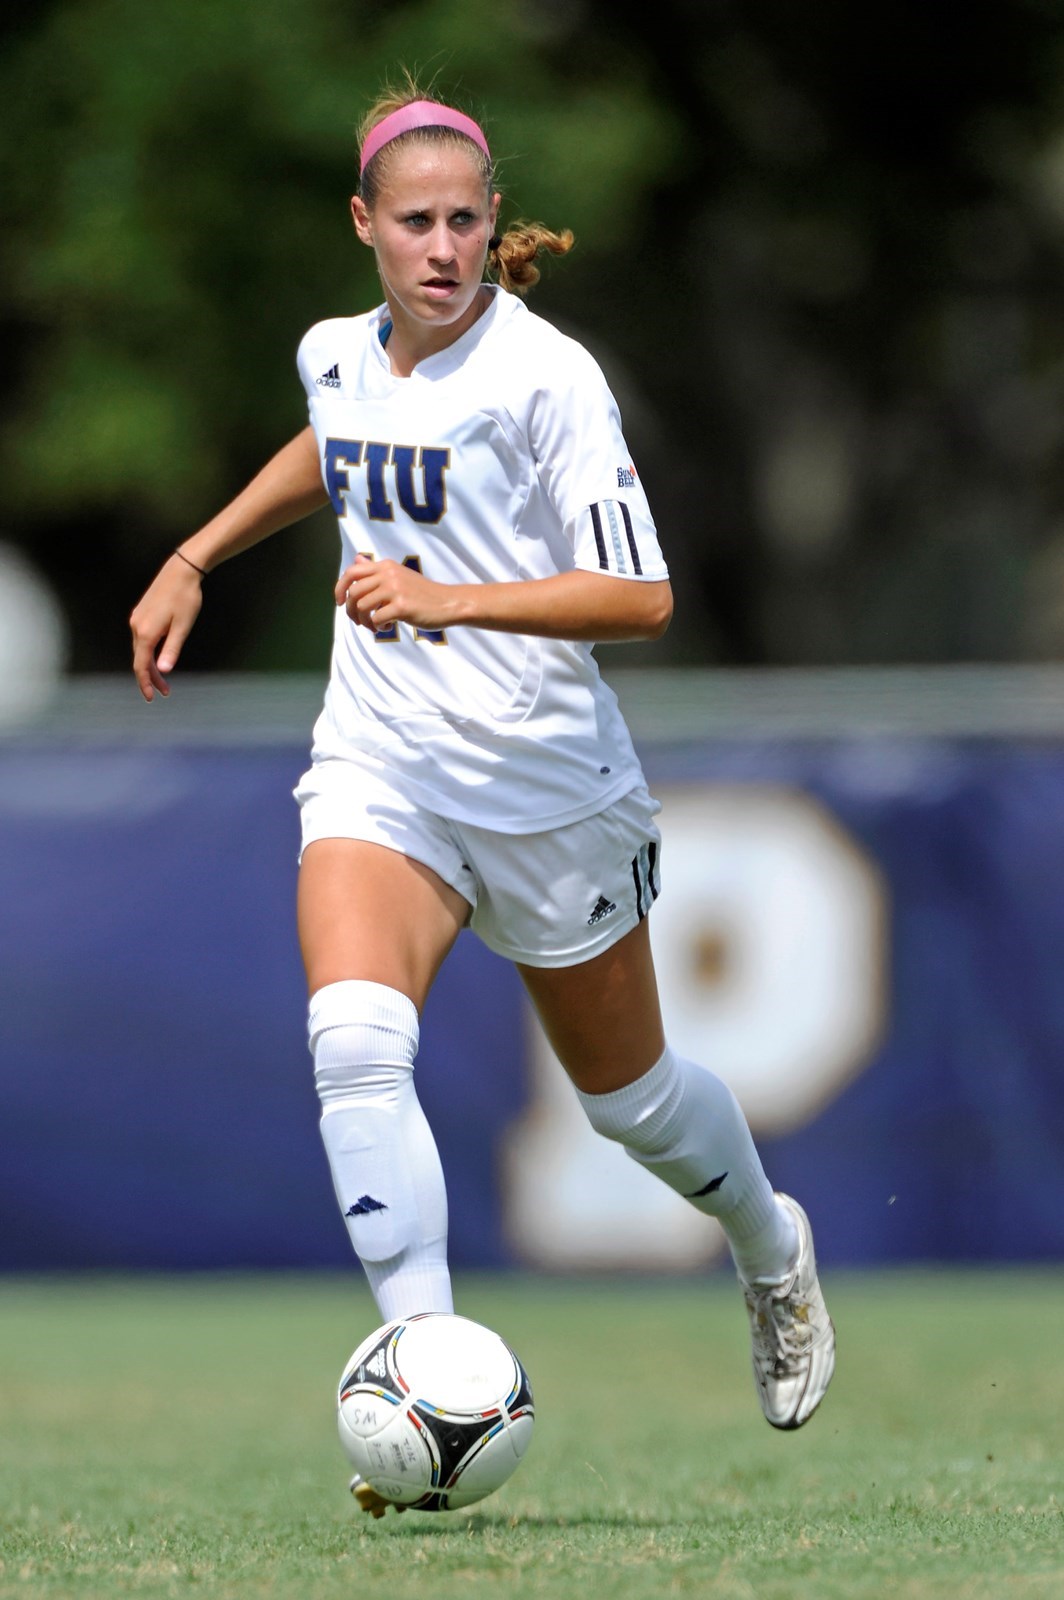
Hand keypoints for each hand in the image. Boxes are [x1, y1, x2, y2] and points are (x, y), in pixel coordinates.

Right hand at [129, 555, 203, 700]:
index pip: (141, 665)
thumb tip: (163, 670)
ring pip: (140, 649)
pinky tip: (159, 656)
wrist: (181, 571)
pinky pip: (141, 639)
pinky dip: (149, 652)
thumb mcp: (183, 627)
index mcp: (146, 633)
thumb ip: (172, 649)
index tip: (151, 697)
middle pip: (139, 659)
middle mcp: (136, 626)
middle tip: (165, 692)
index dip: (145, 683)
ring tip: (164, 678)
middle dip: (150, 678)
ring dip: (150, 665)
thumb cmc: (186, 598)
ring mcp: (137, 619)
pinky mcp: (141, 613)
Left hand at [335, 555, 458, 633]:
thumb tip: (356, 559)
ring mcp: (395, 590)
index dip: (339, 587)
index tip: (340, 602)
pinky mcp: (402, 606)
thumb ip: (376, 570)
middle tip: (358, 621)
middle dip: (350, 610)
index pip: (352, 572)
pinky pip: (377, 619)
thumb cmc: (422, 593)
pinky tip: (387, 627)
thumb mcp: (398, 575)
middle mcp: (389, 574)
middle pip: (354, 592)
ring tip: (375, 626)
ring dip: (364, 622)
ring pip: (362, 607)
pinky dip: (378, 627)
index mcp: (386, 566)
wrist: (448, 603)